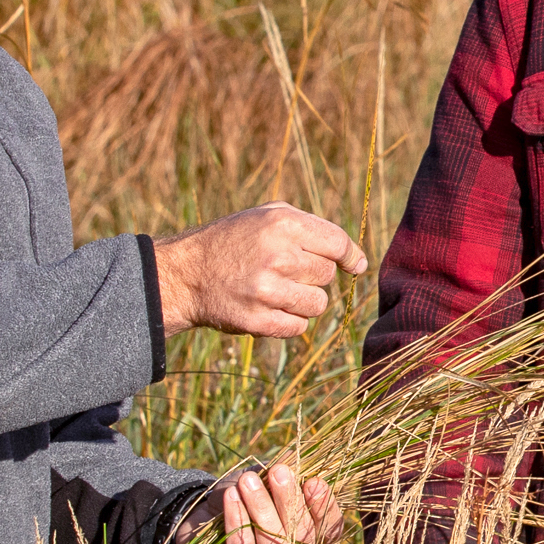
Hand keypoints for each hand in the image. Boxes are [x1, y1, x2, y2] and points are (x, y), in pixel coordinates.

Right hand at [154, 204, 365, 340]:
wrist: (187, 274)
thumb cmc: (234, 241)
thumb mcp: (267, 216)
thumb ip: (312, 228)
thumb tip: (357, 260)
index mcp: (282, 224)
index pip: (337, 243)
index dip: (350, 256)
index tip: (354, 265)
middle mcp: (277, 255)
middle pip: (327, 275)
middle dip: (312, 275)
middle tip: (285, 270)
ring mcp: (267, 290)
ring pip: (318, 304)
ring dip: (304, 301)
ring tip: (277, 290)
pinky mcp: (258, 321)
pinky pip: (299, 327)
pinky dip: (289, 321)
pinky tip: (269, 308)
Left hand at [194, 461, 340, 543]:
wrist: (206, 523)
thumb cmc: (247, 501)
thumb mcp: (268, 484)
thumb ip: (286, 476)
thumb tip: (294, 457)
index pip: (329, 531)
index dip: (324, 508)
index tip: (313, 482)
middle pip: (301, 538)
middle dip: (290, 502)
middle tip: (279, 472)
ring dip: (261, 508)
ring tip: (248, 480)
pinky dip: (237, 521)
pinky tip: (231, 497)